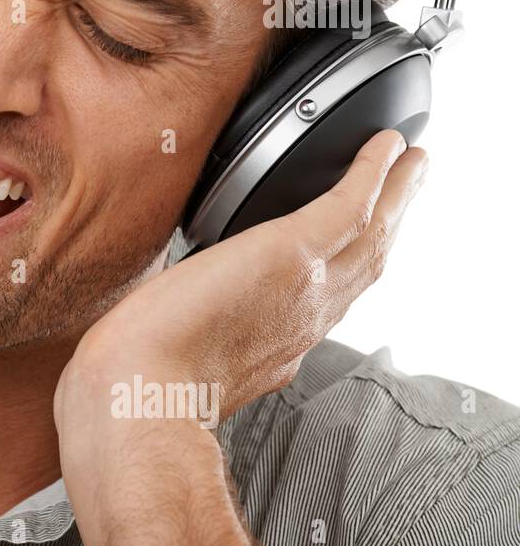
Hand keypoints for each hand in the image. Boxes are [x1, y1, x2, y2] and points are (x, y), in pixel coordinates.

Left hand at [51, 129, 425, 545]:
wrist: (140, 397)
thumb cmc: (136, 388)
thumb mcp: (167, 362)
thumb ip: (175, 341)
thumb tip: (149, 321)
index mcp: (269, 348)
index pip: (318, 305)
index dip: (340, 275)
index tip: (345, 255)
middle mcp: (301, 324)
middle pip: (362, 269)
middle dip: (386, 230)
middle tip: (403, 193)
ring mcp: (306, 291)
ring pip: (371, 235)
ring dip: (396, 196)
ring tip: (408, 163)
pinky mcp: (293, 256)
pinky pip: (351, 204)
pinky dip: (373, 174)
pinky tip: (384, 148)